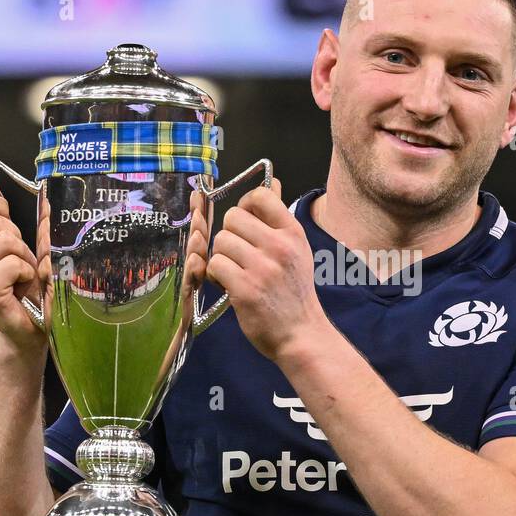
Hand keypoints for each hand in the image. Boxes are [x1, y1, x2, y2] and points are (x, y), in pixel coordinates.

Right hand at [0, 175, 48, 354]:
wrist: (31, 325)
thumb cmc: (24, 283)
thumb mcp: (13, 240)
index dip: (0, 208)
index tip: (9, 226)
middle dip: (17, 236)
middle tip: (18, 260)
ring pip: (5, 240)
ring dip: (25, 256)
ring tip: (22, 275)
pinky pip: (13, 264)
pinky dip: (27, 273)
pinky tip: (22, 287)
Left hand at [198, 178, 327, 361]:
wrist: (301, 334)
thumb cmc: (295, 292)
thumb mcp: (296, 250)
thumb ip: (279, 218)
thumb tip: (273, 180)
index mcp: (293, 233)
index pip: (260, 196)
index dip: (245, 206)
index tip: (247, 225)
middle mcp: (280, 246)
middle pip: (233, 218)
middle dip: (229, 236)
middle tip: (239, 254)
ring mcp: (263, 268)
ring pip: (221, 242)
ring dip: (222, 257)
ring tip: (235, 272)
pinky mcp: (245, 289)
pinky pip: (215, 265)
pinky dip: (216, 276)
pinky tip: (229, 285)